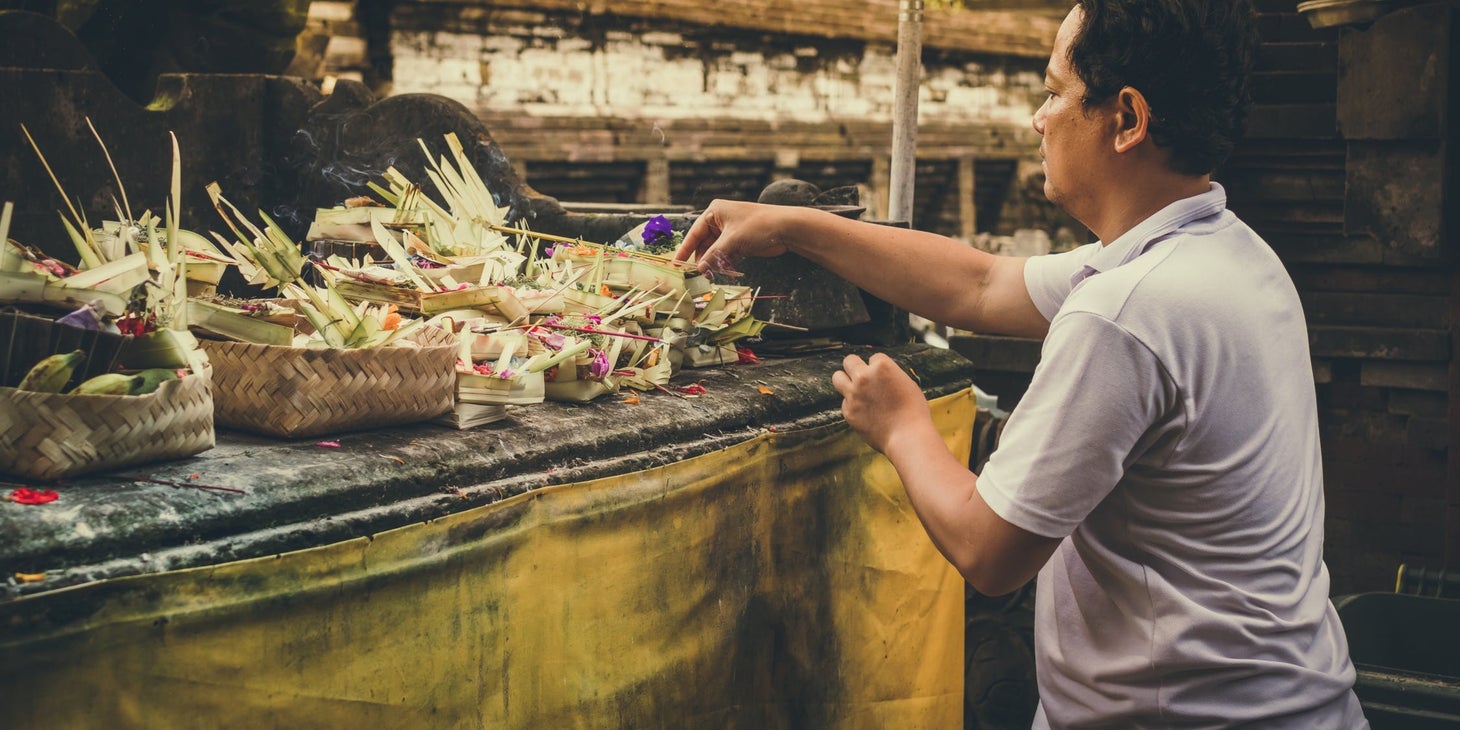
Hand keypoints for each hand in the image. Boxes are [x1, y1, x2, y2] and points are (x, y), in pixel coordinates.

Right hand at [674, 199, 791, 276]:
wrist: (787, 228)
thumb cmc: (758, 226)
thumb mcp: (731, 241)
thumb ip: (712, 256)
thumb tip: (699, 270)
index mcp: (714, 212)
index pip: (694, 233)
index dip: (685, 250)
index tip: (676, 264)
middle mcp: (720, 220)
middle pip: (704, 244)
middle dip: (702, 260)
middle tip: (697, 276)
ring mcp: (730, 231)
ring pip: (715, 251)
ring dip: (713, 263)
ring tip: (710, 277)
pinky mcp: (740, 241)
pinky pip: (726, 254)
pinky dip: (724, 263)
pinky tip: (724, 272)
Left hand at [831, 353, 931, 454]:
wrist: (907, 436)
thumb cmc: (913, 412)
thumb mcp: (907, 384)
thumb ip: (890, 376)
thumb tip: (882, 377)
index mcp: (882, 367)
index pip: (874, 357)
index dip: (878, 366)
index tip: (881, 375)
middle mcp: (864, 377)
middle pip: (849, 361)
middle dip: (856, 367)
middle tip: (861, 375)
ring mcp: (853, 394)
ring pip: (837, 377)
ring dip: (845, 380)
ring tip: (853, 388)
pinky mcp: (848, 411)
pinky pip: (844, 402)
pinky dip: (851, 405)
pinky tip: (863, 411)